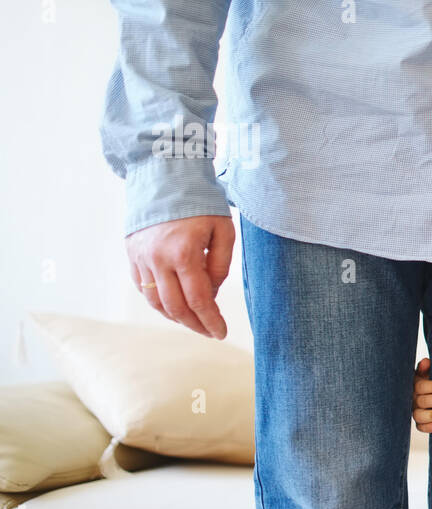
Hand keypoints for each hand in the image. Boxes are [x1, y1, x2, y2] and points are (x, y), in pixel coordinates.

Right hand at [126, 214, 234, 338]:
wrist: (164, 175)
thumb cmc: (200, 202)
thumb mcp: (223, 231)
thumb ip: (220, 265)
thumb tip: (211, 292)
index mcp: (184, 254)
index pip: (199, 300)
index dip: (211, 321)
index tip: (221, 333)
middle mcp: (158, 260)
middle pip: (175, 308)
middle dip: (194, 325)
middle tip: (209, 331)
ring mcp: (140, 258)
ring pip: (155, 301)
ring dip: (174, 316)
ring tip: (192, 320)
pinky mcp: (131, 253)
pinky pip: (143, 287)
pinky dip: (158, 300)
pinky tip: (173, 302)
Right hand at [411, 358, 431, 432]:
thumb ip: (427, 368)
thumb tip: (426, 362)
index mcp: (417, 384)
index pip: (420, 386)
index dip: (430, 387)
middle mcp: (414, 398)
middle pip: (420, 401)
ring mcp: (416, 410)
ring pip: (418, 415)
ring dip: (429, 415)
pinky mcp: (421, 422)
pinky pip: (420, 426)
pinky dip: (427, 427)